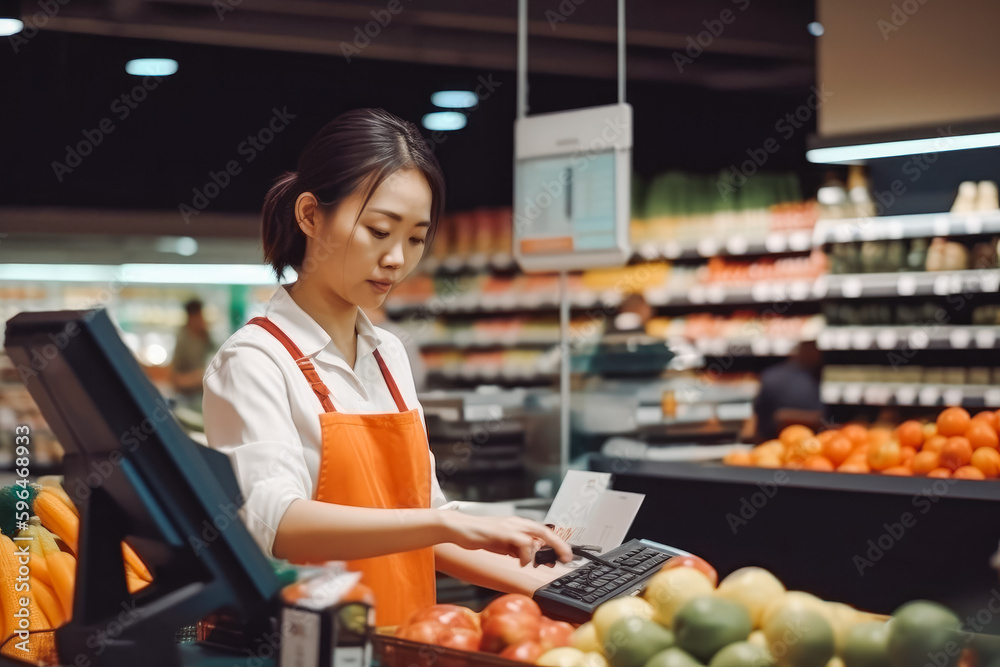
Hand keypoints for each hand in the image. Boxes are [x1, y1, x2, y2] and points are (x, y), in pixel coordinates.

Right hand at [438, 512, 572, 566]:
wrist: (460, 528)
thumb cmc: (480, 535)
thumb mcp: (503, 545)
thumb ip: (517, 549)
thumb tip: (532, 559)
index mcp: (518, 525)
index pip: (542, 532)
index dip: (556, 542)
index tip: (564, 555)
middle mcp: (517, 523)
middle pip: (545, 531)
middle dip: (559, 544)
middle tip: (567, 558)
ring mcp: (510, 526)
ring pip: (536, 534)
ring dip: (543, 551)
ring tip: (543, 563)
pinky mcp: (503, 532)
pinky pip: (522, 541)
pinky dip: (526, 554)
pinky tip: (521, 562)